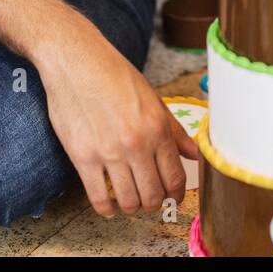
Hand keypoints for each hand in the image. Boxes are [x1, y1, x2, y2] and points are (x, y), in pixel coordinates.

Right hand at [37, 21, 199, 216]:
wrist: (77, 61)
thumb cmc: (115, 75)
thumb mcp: (153, 98)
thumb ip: (175, 131)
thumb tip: (195, 154)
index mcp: (158, 128)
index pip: (175, 177)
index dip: (176, 195)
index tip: (173, 199)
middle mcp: (137, 143)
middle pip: (153, 194)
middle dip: (155, 203)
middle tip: (151, 201)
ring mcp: (109, 152)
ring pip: (128, 201)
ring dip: (132, 207)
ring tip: (130, 202)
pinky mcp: (83, 158)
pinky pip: (98, 198)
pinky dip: (106, 209)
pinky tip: (109, 207)